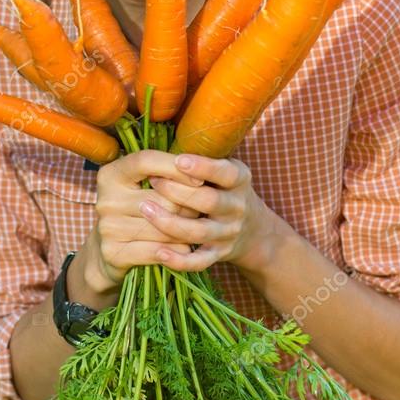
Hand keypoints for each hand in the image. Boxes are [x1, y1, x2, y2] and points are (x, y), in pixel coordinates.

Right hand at [81, 150, 203, 296]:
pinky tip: (183, 248)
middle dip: (188, 208)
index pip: (146, 161)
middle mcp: (106, 199)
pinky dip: (176, 252)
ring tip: (192, 231)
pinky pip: (158, 251)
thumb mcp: (143, 186)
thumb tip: (200, 175)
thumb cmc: (137, 211)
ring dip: (186, 232)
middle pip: (163, 199)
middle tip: (197, 213)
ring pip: (164, 228)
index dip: (175, 167)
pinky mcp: (113, 253)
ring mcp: (108, 228)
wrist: (109, 249)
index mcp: (111, 174)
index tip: (200, 179)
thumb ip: (165, 175)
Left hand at [139, 153, 281, 272]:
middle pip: (208, 201)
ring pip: (200, 231)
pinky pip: (199, 261)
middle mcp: (237, 207)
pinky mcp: (219, 254)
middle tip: (151, 181)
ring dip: (171, 222)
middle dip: (177, 192)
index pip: (225, 173)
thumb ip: (201, 159)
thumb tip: (161, 138)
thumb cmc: (224, 189)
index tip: (179, 161)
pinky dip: (180, 260)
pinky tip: (159, 253)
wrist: (253, 230)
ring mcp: (228, 232)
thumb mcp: (225, 169)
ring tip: (145, 209)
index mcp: (239, 180)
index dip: (203, 168)